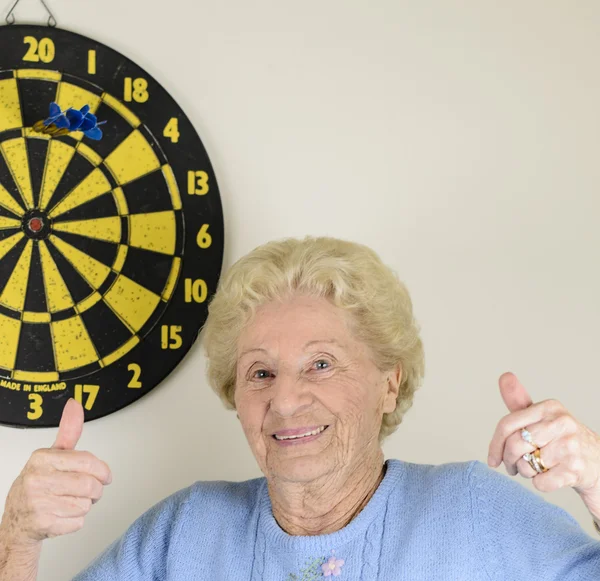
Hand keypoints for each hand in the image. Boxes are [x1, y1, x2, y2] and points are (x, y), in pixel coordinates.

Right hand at [0, 398, 111, 546]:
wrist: (16, 520)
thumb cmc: (40, 483)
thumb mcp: (53, 454)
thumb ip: (69, 431)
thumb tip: (75, 404)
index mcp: (43, 458)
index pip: (89, 462)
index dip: (103, 471)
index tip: (105, 475)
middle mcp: (38, 479)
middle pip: (91, 486)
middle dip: (96, 490)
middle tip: (88, 491)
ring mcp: (38, 503)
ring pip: (85, 505)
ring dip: (85, 505)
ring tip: (69, 501)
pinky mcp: (43, 524)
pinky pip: (78, 522)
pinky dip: (75, 521)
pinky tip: (61, 514)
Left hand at [487, 373, 599, 504]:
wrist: (598, 463)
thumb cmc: (562, 439)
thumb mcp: (541, 417)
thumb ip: (520, 401)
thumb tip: (504, 376)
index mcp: (550, 407)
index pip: (507, 424)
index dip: (495, 444)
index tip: (492, 459)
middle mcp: (562, 423)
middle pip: (515, 445)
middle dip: (509, 460)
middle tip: (513, 466)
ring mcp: (571, 446)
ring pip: (526, 465)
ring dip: (525, 472)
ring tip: (536, 468)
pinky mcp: (576, 469)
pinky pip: (540, 483)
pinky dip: (540, 483)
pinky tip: (550, 476)